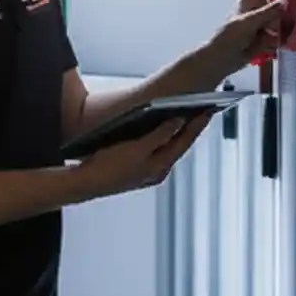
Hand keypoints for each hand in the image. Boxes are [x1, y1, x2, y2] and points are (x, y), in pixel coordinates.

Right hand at [75, 112, 215, 197]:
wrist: (86, 184)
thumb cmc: (109, 167)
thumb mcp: (136, 149)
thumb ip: (159, 136)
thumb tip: (178, 123)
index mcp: (160, 166)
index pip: (185, 142)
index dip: (197, 125)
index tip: (208, 111)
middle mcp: (158, 171)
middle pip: (180, 146)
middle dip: (191, 129)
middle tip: (203, 111)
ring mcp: (148, 171)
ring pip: (169, 149)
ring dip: (178, 134)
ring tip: (188, 117)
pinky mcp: (138, 169)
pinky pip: (157, 151)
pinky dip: (164, 139)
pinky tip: (163, 131)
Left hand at [202, 0, 295, 74]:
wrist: (220, 60)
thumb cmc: (229, 38)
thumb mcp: (248, 23)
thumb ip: (267, 12)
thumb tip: (285, 2)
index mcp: (250, 0)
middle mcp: (257, 9)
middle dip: (288, 3)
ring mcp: (261, 24)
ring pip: (280, 18)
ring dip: (284, 24)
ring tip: (284, 30)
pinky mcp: (264, 37)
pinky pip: (279, 34)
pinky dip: (280, 38)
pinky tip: (277, 44)